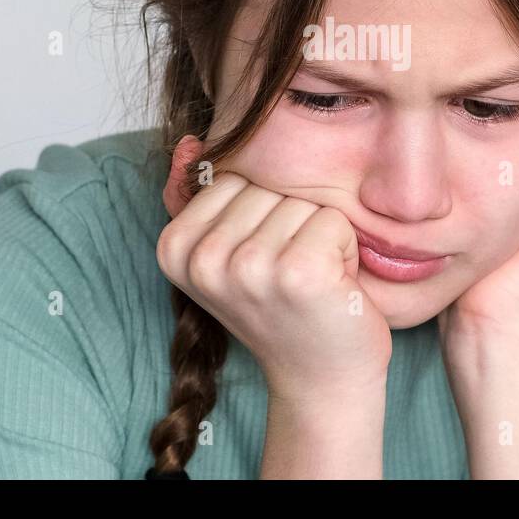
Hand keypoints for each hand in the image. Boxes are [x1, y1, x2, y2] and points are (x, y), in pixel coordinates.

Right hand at [158, 135, 392, 398]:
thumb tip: (190, 141)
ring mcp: (249, 267)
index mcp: (175, 248)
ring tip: (310, 279)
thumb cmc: (281, 306)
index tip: (261, 260)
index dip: (261, 210)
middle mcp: (204, 260)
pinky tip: (332, 286)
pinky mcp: (297, 273)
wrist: (322, 376)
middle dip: (291, 220)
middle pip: (267, 183)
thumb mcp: (229, 250)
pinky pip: (332, 219)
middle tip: (290, 274)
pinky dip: (344, 248)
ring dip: (319, 234)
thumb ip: (204, 195)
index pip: (232, 175)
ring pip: (302, 199)